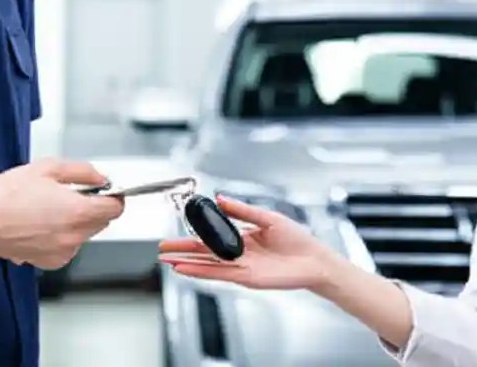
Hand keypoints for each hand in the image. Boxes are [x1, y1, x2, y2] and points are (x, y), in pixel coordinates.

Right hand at [0, 158, 124, 269]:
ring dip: (76, 222)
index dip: (114, 197)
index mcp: (78, 212)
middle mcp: (74, 237)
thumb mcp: (48, 168)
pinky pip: (67, 246)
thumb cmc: (6, 194)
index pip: (116, 209)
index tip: (107, 191)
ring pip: (84, 234)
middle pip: (101, 222)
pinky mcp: (50, 262)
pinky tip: (40, 225)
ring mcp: (62, 252)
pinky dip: (61, 236)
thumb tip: (102, 179)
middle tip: (69, 195)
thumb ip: (83, 172)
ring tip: (48, 209)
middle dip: (93, 207)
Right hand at [158, 195, 341, 290]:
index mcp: (244, 238)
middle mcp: (239, 254)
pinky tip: (186, 269)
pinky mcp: (246, 278)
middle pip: (205, 252)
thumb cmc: (298, 240)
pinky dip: (201, 272)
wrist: (314, 260)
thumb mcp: (268, 217)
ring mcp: (241, 267)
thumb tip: (220, 199)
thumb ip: (242, 210)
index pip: (213, 236)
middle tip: (162, 249)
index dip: (194, 235)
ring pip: (207, 265)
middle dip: (182, 251)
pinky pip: (219, 274)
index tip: (177, 231)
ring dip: (187, 264)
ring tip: (167, 261)